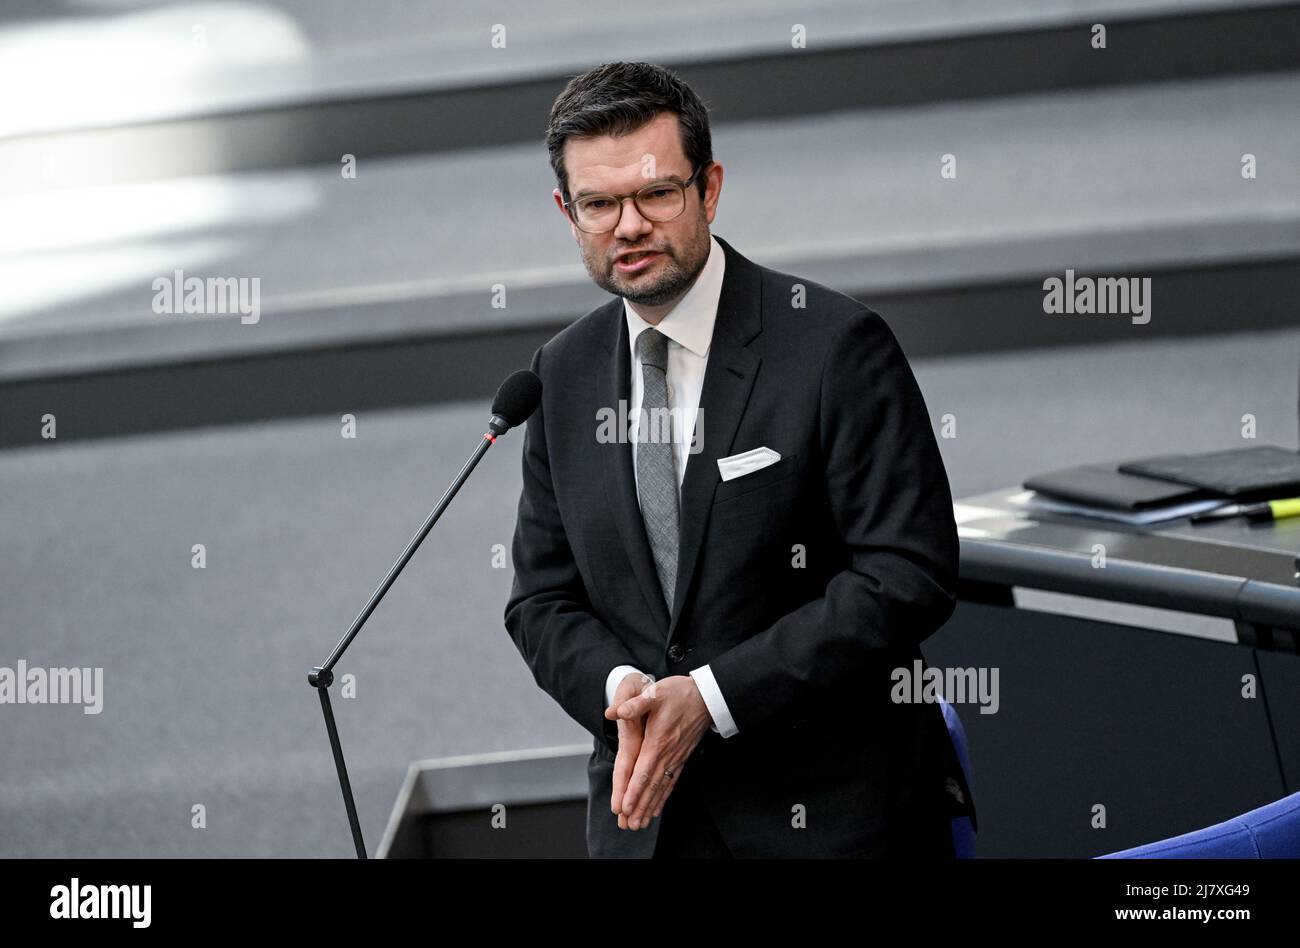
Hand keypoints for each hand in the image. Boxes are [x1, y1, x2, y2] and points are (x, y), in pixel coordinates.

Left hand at [606, 675, 712, 830]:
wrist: (707, 696)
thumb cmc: (680, 693)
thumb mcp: (656, 693)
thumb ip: (635, 704)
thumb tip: (614, 711)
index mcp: (658, 741)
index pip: (643, 771)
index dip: (634, 790)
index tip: (625, 807)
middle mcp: (668, 754)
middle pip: (651, 786)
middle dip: (640, 806)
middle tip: (629, 824)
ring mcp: (676, 758)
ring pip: (661, 787)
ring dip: (650, 806)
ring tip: (640, 823)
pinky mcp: (682, 758)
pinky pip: (671, 782)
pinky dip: (663, 797)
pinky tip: (658, 808)